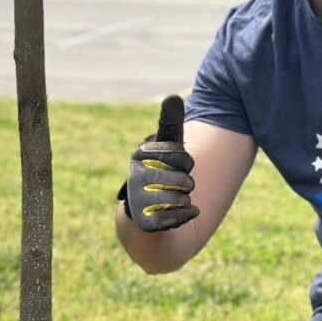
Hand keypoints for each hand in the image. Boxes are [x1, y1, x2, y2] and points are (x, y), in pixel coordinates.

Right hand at [124, 95, 198, 231]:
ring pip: (183, 199)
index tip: (172, 164)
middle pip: (186, 180)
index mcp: (140, 154)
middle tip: (172, 185)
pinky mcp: (145, 223)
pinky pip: (179, 216)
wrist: (145, 214)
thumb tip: (173, 96)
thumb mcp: (166, 146)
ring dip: (184, 200)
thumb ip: (170, 123)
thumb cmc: (159, 172)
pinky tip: (178, 213)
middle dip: (186, 183)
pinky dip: (186, 215)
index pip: (183, 156)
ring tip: (169, 199)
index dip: (185, 162)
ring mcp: (138, 201)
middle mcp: (135, 176)